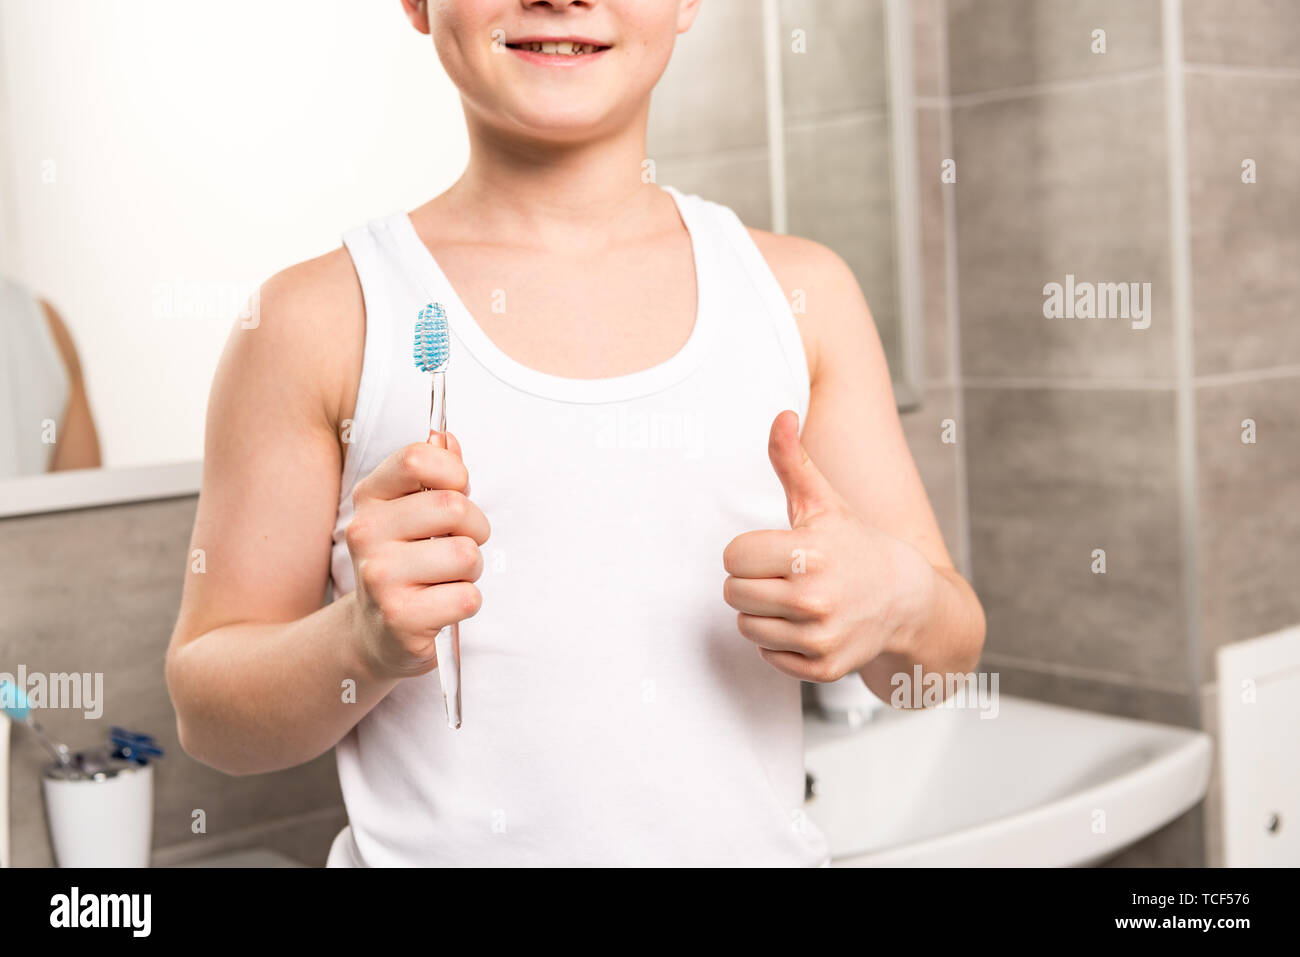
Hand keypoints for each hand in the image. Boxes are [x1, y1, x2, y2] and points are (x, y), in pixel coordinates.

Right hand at [345, 436, 490, 679]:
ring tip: (448, 579)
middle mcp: (365, 533)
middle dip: (475, 528)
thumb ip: (433, 473)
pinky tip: (443, 606)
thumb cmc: (407, 563)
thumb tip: (446, 437)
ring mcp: (379, 577)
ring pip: (466, 555)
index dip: (454, 474)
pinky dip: (467, 602)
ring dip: (471, 570)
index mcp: (370, 498)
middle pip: (452, 506)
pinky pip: (467, 597)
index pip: (418, 459)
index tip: (458, 492)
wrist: (377, 632)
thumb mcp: (411, 513)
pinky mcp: (401, 617)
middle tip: (461, 545)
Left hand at [722, 411, 934, 682]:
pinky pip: (767, 655)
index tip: (773, 549)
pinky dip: (779, 642)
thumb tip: (781, 415)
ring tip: (793, 598)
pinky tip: (806, 624)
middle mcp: (814, 599)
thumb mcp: (825, 502)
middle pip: (733, 593)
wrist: (908, 600)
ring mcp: (819, 637)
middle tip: (781, 574)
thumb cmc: (856, 545)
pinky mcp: (821, 669)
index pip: (732, 557)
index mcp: (808, 553)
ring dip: (761, 613)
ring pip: (745, 626)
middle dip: (750, 581)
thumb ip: (793, 461)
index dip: (747, 551)